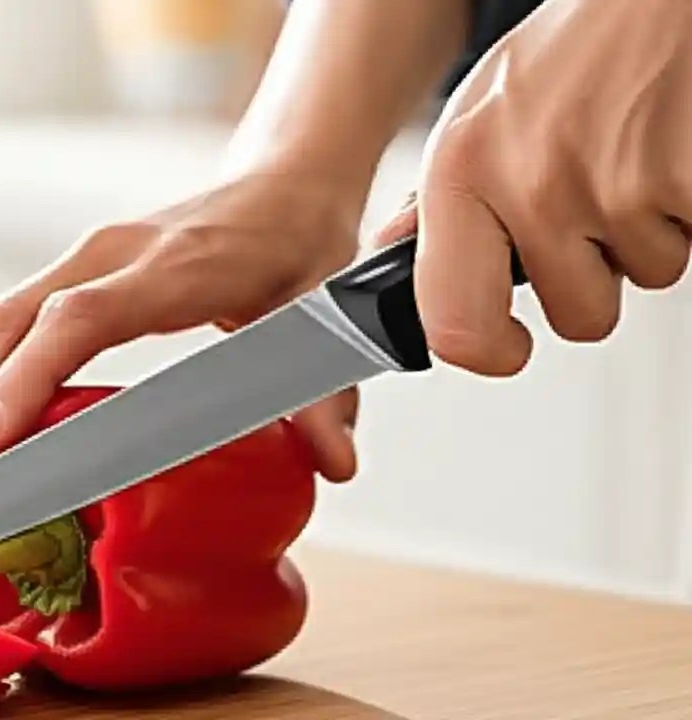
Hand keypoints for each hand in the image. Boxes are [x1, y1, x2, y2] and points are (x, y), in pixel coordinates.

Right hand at [0, 166, 371, 490]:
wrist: (278, 185)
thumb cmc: (294, 247)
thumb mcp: (322, 313)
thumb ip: (324, 390)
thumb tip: (332, 463)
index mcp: (167, 267)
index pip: (77, 319)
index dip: (25, 378)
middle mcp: (103, 259)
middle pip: (3, 325)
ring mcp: (73, 267)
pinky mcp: (60, 284)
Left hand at [402, 0, 691, 374]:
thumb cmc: (573, 50)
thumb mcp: (478, 117)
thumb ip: (438, 202)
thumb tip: (394, 258)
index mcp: (464, 175)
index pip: (453, 320)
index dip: (486, 352)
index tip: (503, 348)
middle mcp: (532, 184)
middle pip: (578, 315)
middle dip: (594, 274)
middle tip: (593, 202)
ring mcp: (614, 187)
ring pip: (644, 278)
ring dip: (644, 234)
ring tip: (631, 161)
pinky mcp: (687, 183)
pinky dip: (688, 211)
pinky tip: (667, 158)